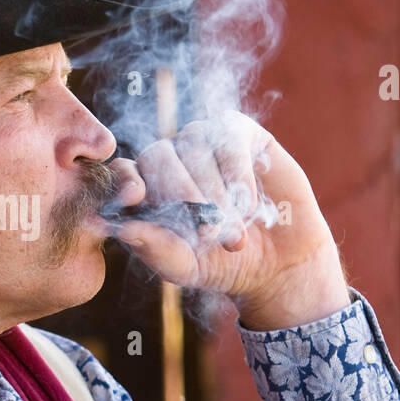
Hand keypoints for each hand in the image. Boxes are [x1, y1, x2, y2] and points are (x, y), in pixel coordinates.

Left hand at [106, 110, 349, 329]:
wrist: (278, 263)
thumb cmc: (221, 265)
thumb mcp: (186, 267)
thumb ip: (155, 249)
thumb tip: (122, 229)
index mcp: (146, 189)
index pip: (121, 172)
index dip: (125, 180)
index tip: (135, 196)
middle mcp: (170, 160)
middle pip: (157, 156)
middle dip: (182, 195)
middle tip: (209, 233)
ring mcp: (203, 142)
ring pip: (194, 145)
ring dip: (215, 192)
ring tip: (234, 233)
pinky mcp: (239, 133)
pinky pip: (228, 135)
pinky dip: (237, 171)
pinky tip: (248, 205)